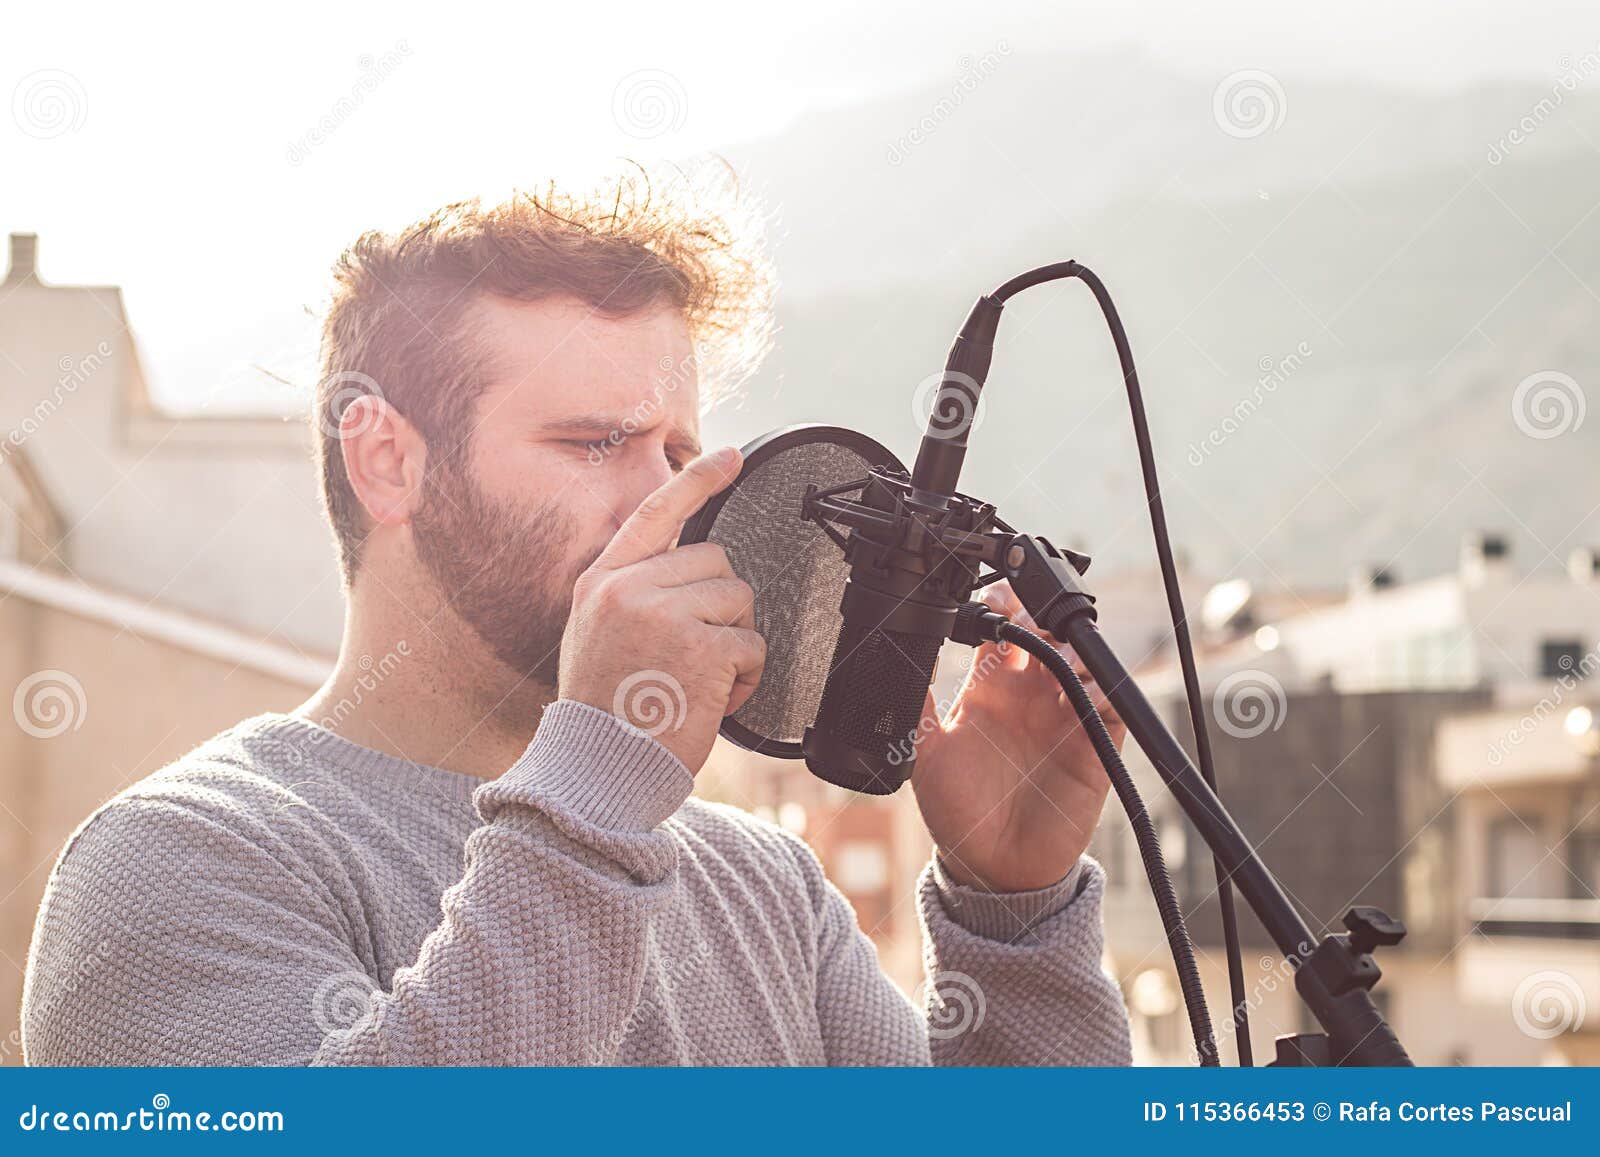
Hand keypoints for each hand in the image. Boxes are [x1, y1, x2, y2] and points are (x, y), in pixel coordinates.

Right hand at [558, 448, 765, 773]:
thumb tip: (686, 570)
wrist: (597, 772)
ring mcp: (665, 614)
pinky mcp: (701, 647)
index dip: (698, 480)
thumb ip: (631, 596)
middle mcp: (629, 590)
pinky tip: (709, 700)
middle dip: (721, 608)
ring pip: (739, 601)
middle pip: (716, 563)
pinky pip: (752, 644)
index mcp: (601, 583)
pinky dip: (745, 678)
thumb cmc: (604, 716)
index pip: (656, 514)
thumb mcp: (595, 637)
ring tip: (696, 681)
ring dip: (734, 645)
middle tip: (692, 656)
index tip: (731, 457)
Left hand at [910, 580, 1123, 892]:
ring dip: (1073, 650)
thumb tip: (895, 663)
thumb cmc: (958, 810)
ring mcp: (1064, 719)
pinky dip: (1104, 690)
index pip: (1004, 630)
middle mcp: (1031, 697)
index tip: (996, 601)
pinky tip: (1084, 690)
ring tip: (1056, 655)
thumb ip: (916, 708)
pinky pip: (1111, 707)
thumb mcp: (925, 755)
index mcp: (991, 691)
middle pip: (1048, 636)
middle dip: (1043, 618)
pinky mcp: (1093, 748)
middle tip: (1030, 622)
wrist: (992, 868)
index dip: (1005, 606)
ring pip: (1082, 662)